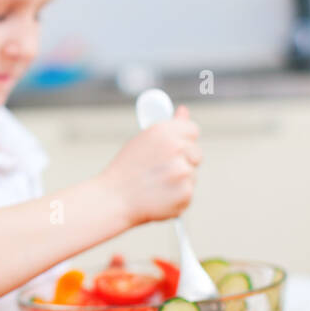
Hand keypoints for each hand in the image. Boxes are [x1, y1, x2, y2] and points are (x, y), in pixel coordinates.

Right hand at [103, 104, 201, 228]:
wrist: (113, 199)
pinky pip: (188, 192)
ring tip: (155, 184)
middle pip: (196, 153)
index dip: (184, 139)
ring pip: (192, 174)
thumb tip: (184, 111)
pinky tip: (159, 196)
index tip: (176, 147)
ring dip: (179, 180)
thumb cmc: (125, 170)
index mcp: (164, 131)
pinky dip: (177, 197)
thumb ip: (169, 126)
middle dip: (184, 161)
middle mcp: (176, 148)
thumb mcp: (142, 141)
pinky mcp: (185, 193)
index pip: (192, 129)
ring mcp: (182, 171)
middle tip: (161, 170)